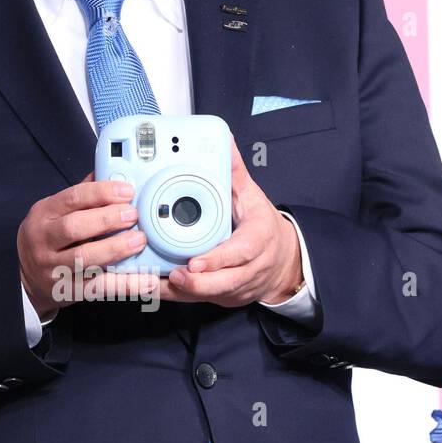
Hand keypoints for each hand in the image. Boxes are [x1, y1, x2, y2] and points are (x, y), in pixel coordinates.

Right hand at [17, 171, 158, 320]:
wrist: (27, 278)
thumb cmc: (47, 238)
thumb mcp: (54, 212)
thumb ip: (82, 196)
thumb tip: (112, 173)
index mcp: (44, 214)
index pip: (71, 198)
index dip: (101, 193)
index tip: (127, 191)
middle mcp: (45, 240)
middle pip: (75, 227)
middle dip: (107, 219)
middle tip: (133, 214)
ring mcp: (54, 267)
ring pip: (85, 258)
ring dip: (116, 248)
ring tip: (139, 240)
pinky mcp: (69, 290)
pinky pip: (99, 287)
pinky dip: (125, 284)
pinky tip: (147, 279)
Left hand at [162, 134, 302, 306]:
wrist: (285, 260)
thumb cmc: (259, 224)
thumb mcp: (251, 195)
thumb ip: (234, 171)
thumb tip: (224, 140)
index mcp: (259, 239)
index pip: (243, 252)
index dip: (219, 259)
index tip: (195, 262)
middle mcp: (252, 267)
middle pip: (228, 281)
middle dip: (201, 283)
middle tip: (175, 276)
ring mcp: (239, 285)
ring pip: (214, 295)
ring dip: (188, 292)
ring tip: (162, 283)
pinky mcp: (226, 297)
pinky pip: (202, 302)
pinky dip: (179, 297)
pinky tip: (156, 290)